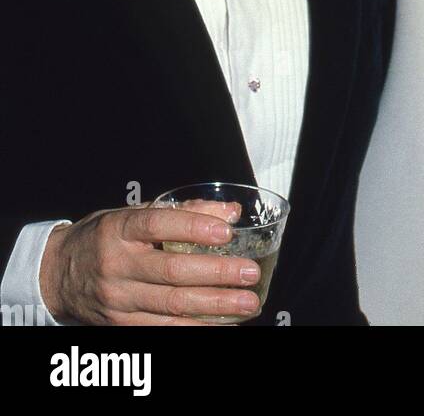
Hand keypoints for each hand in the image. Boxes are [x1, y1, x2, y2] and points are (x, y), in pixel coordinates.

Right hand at [39, 203, 261, 325]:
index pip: (158, 225)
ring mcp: (118, 300)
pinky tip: (222, 325)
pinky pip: (163, 329)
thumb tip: (230, 211)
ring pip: (171, 306)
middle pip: (171, 272)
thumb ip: (182, 210)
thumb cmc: (104, 238)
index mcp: (119, 230)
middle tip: (249, 273)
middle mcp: (117, 266)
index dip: (193, 227)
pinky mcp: (121, 325)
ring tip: (247, 303)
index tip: (226, 231)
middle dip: (216, 274)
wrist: (58, 274)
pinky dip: (196, 329)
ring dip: (214, 307)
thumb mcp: (132, 214)